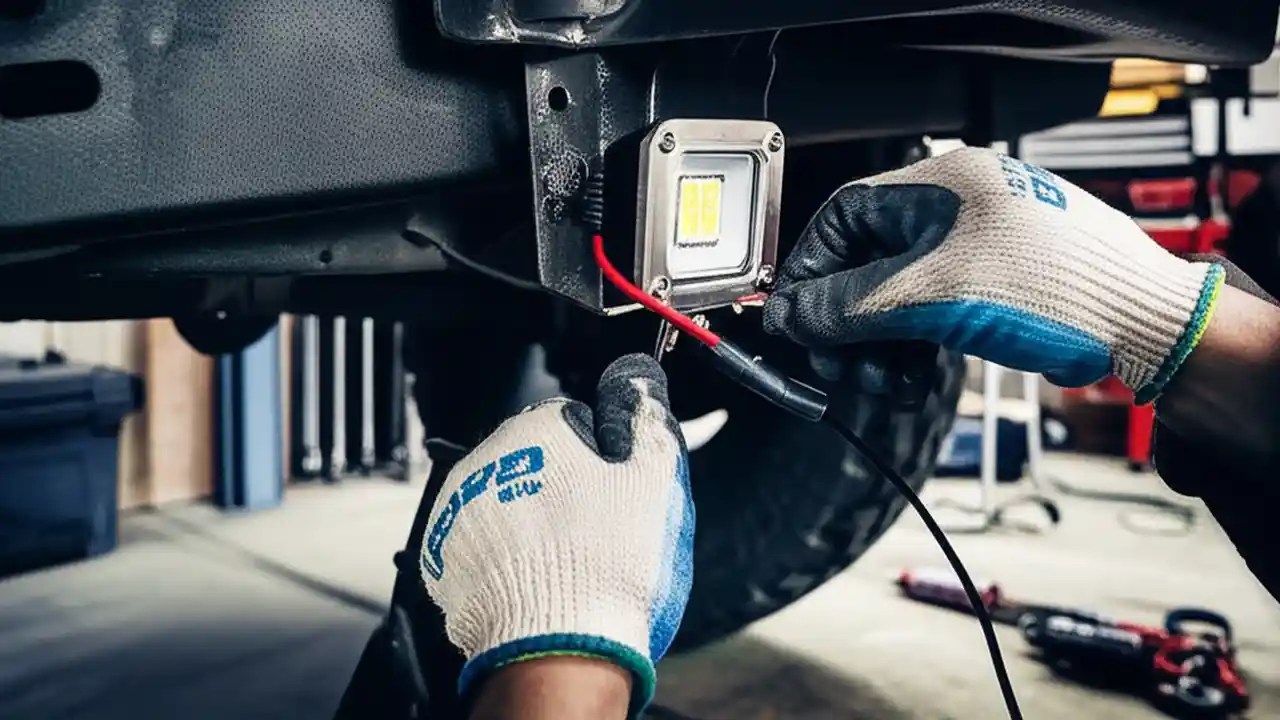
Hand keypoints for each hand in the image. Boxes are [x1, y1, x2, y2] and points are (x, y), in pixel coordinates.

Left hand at [419, 353, 691, 717]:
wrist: (558, 648)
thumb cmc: (610, 563)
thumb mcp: (654, 475)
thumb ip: (645, 414)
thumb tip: (637, 375)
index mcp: (537, 428)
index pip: (577, 421)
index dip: (606, 459)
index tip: (619, 494)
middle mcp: (486, 458)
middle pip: (539, 462)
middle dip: (567, 491)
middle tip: (600, 535)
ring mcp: (457, 509)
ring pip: (509, 504)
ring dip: (534, 524)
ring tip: (568, 565)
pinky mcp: (443, 558)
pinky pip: (482, 546)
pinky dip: (506, 561)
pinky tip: (537, 582)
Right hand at [764, 147, 1223, 402]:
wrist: (1142, 324)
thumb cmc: (1055, 288)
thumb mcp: (930, 297)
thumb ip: (848, 307)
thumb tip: (788, 317)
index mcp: (936, 186)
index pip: (841, 219)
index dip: (809, 273)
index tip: (793, 321)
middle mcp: (951, 210)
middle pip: (863, 263)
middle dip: (846, 322)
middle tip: (838, 367)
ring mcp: (973, 249)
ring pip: (894, 296)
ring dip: (878, 346)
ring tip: (885, 384)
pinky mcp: (990, 287)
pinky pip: (928, 314)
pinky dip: (913, 349)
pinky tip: (914, 382)